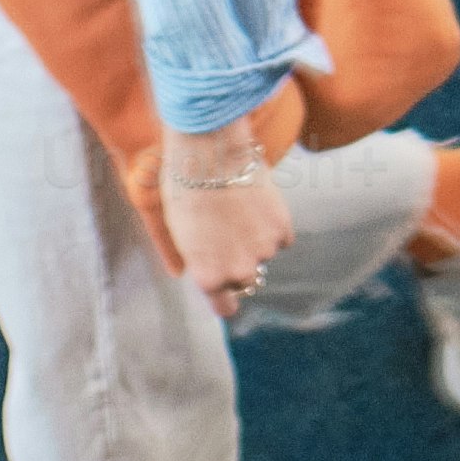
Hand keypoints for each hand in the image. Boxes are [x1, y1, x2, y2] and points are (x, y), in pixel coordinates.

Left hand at [160, 143, 298, 311]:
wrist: (209, 152)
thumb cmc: (184, 187)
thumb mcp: (177, 231)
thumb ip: (191, 259)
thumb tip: (194, 272)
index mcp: (209, 276)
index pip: (225, 308)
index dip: (224, 298)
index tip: (226, 291)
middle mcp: (239, 271)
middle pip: (245, 281)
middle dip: (238, 264)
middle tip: (228, 235)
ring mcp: (264, 251)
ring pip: (263, 255)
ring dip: (255, 241)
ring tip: (239, 209)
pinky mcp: (282, 229)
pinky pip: (280, 238)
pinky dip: (272, 226)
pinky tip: (256, 203)